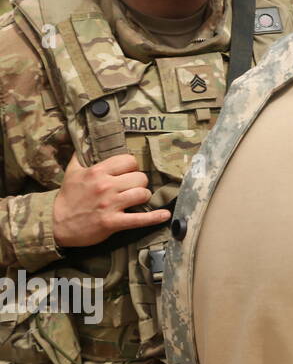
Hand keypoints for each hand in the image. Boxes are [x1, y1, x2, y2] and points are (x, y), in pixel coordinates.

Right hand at [52, 154, 169, 248]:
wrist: (56, 224)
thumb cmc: (68, 198)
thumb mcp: (71, 172)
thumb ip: (80, 156)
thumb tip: (84, 140)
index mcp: (97, 172)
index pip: (129, 161)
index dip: (132, 167)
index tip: (128, 173)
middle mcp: (105, 186)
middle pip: (140, 177)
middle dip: (139, 183)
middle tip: (132, 188)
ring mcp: (110, 205)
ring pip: (143, 194)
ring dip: (142, 197)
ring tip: (136, 199)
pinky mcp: (113, 222)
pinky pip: (140, 219)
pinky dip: (155, 217)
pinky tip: (165, 215)